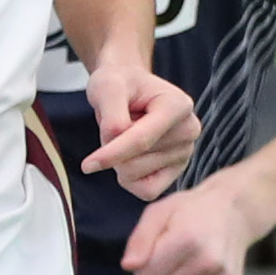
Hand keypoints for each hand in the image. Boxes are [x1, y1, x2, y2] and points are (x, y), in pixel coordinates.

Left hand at [81, 59, 197, 198]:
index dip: (111, 153)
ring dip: (118, 161)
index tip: (87, 166)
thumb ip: (112, 114)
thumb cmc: (120, 84)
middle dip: (112, 149)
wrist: (131, 88)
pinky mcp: (176, 170)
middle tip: (116, 125)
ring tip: (126, 135)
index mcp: (178, 105)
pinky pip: (147, 191)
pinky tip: (129, 158)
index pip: (141, 140)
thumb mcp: (107, 86)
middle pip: (135, 162)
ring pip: (136, 176)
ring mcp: (185, 152)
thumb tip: (116, 142)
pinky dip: (129, 180)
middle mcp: (188, 130)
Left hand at [121, 175, 254, 274]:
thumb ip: (140, 239)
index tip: (152, 254)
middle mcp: (209, 263)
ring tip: (180, 272)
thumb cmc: (190, 212)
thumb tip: (129, 267)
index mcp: (188, 240)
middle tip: (167, 263)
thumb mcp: (158, 212)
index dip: (142, 267)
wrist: (234, 214)